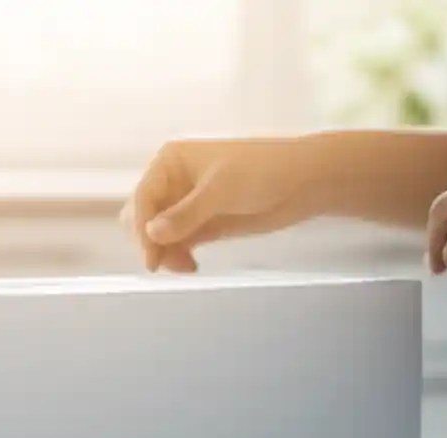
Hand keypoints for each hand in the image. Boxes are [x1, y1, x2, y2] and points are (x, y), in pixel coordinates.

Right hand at [121, 138, 315, 271]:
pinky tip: (191, 266)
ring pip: (156, 235)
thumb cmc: (264, 172)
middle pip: (141, 217)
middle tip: (165, 265)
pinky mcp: (200, 224)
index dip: (141, 229)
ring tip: (186, 267)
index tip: (151, 258)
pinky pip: (175, 244)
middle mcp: (172, 182)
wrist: (305, 182)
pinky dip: (176, 256)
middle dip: (149, 241)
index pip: (142, 198)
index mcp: (170, 162)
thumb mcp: (221, 190)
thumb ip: (186, 214)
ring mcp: (185, 204)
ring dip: (163, 252)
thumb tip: (152, 234)